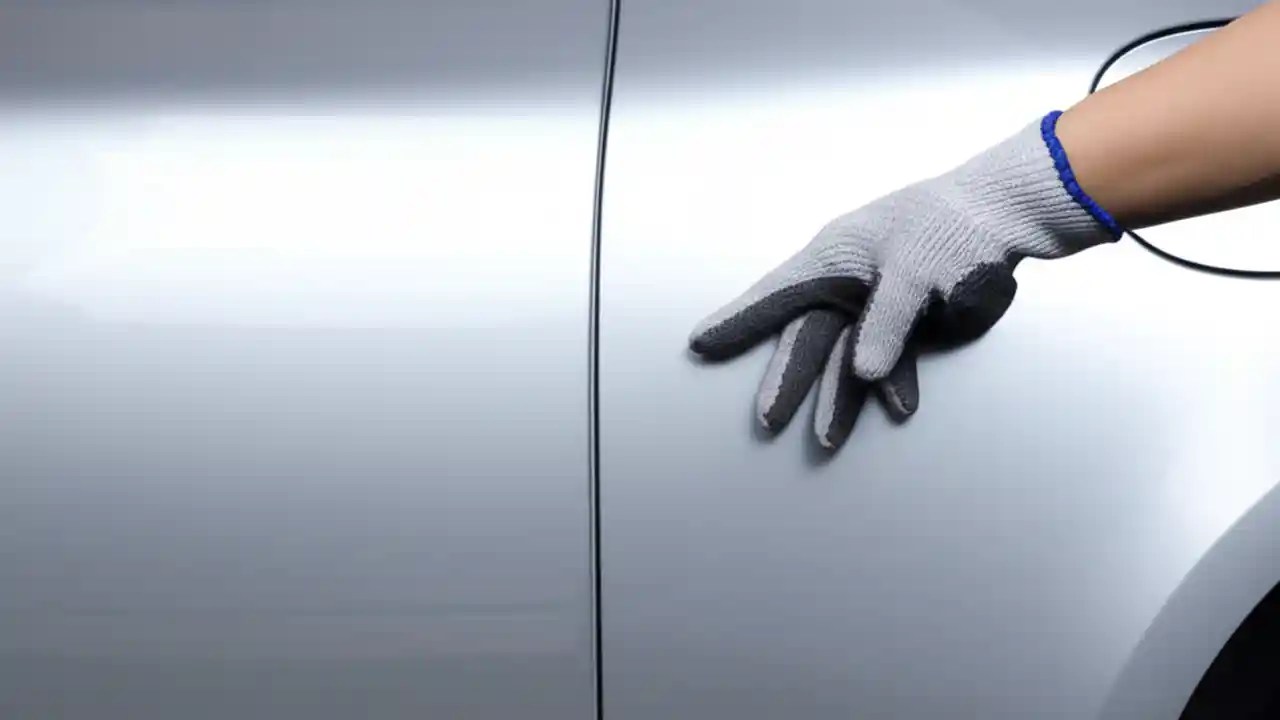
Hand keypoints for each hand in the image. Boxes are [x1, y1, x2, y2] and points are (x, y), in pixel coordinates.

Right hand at [690, 113, 1119, 449]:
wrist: (1006, 220)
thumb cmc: (952, 225)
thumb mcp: (915, 268)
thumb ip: (886, 321)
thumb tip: (864, 371)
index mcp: (834, 258)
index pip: (776, 295)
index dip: (738, 321)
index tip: (700, 343)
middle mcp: (847, 285)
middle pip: (807, 339)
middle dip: (788, 382)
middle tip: (767, 420)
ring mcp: (877, 308)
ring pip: (847, 361)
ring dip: (840, 400)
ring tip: (828, 442)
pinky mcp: (909, 326)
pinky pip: (891, 362)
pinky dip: (894, 385)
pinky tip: (901, 407)